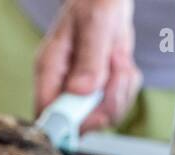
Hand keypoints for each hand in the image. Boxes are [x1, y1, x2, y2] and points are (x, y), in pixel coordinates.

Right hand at [35, 0, 141, 131]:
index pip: (46, 111)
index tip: (95, 113)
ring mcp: (81, 91)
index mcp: (49, 68)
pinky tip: (123, 63)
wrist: (107, 0)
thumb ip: (89, 58)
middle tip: (117, 74)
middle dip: (106, 104)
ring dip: (121, 92)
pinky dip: (128, 86)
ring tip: (120, 60)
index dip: (69, 122)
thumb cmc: (94, 3)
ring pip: (102, 116)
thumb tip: (80, 90)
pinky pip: (117, 104)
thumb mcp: (94, 24)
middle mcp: (62, 84)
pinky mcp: (99, 92)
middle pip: (79, 122)